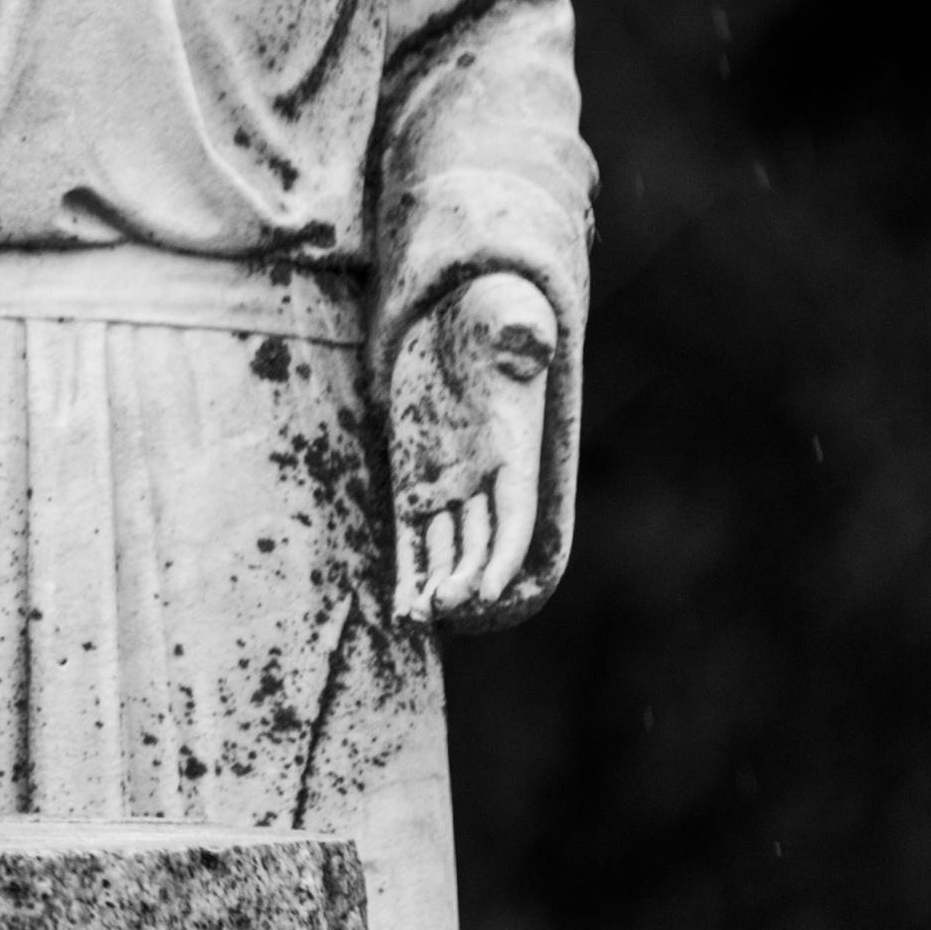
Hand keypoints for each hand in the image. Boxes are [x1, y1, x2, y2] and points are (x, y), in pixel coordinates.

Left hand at [389, 268, 561, 629]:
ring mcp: (452, 481)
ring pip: (449, 547)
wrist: (454, 312)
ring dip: (439, 584)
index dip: (505, 553)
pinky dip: (412, 570)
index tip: (489, 589)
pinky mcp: (415, 479)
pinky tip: (402, 606)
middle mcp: (488, 476)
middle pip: (482, 541)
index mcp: (517, 449)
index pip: (516, 515)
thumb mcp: (503, 317)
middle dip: (467, 576)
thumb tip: (527, 337)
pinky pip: (415, 535)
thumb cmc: (489, 313)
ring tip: (418, 617)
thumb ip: (517, 334)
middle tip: (444, 606)